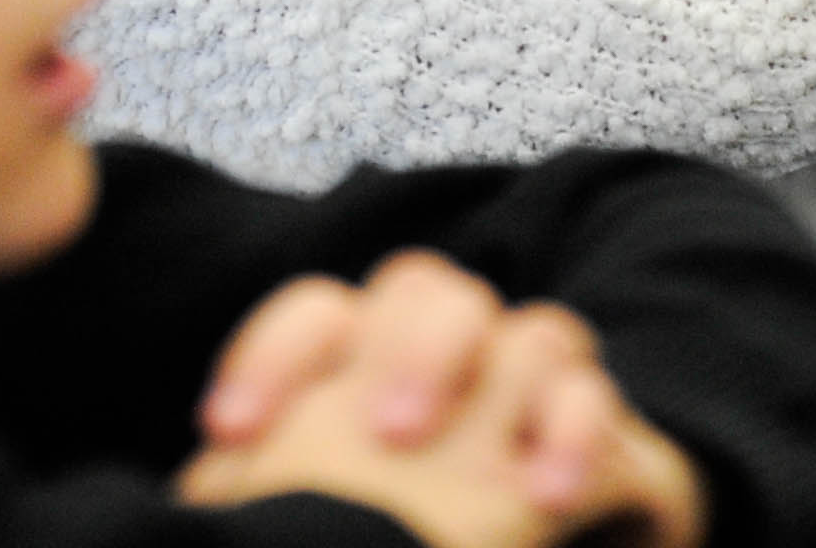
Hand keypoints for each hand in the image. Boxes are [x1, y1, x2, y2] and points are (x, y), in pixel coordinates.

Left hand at [186, 252, 706, 547]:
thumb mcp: (302, 527)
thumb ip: (256, 492)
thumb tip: (203, 489)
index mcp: (362, 377)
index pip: (318, 313)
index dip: (272, 354)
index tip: (229, 433)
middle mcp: (453, 367)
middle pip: (430, 291)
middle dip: (409, 351)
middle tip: (387, 439)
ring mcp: (533, 400)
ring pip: (532, 328)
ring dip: (503, 389)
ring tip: (465, 470)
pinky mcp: (613, 451)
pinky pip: (599, 401)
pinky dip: (577, 436)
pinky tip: (546, 497)